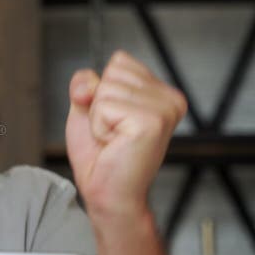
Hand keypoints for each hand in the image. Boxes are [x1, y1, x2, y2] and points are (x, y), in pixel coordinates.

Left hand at [66, 51, 186, 222]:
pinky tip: (114, 143)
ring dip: (98, 117)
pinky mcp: (151, 122)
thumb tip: (86, 84)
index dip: (101, 90)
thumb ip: (84, 83)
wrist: (108, 193)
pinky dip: (98, 126)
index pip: (119, 61)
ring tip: (114, 139)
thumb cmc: (101, 156)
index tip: (114, 120)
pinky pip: (103, 106)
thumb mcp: (87, 108)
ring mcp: (163, 109)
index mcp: (161, 92)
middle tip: (112, 133)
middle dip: (98, 104)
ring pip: (105, 88)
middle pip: (111, 72)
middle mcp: (169, 98)